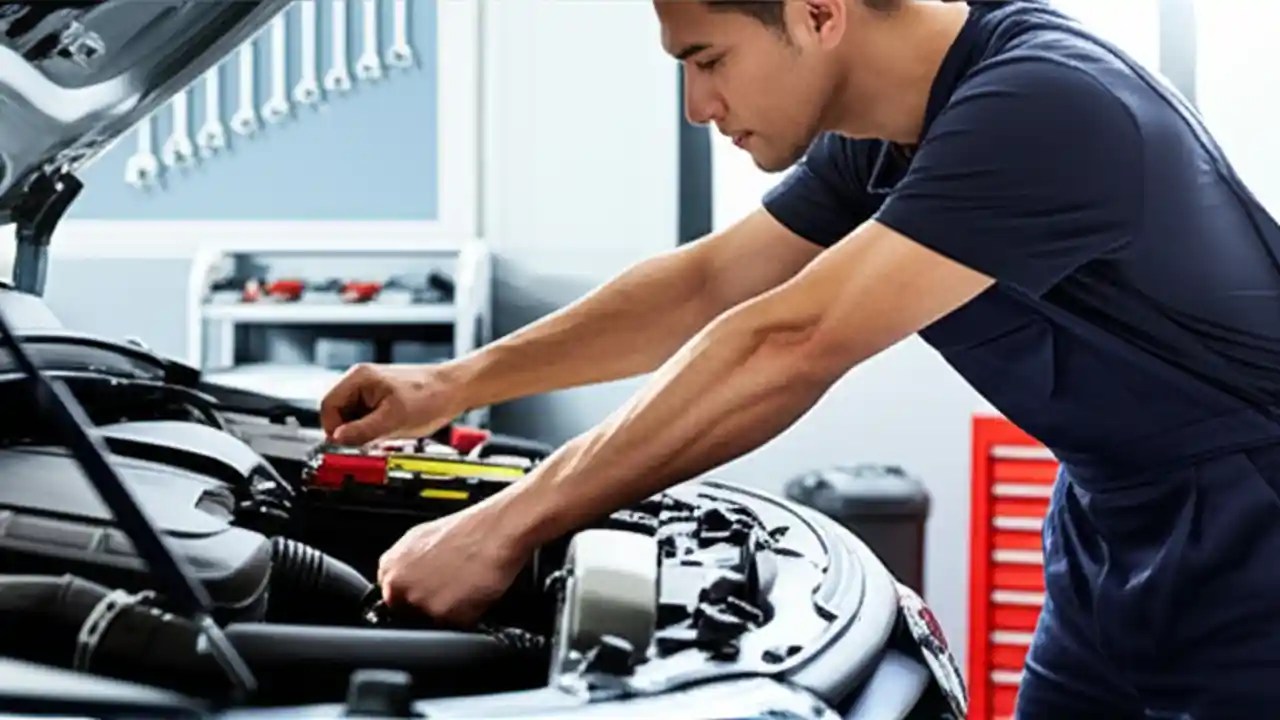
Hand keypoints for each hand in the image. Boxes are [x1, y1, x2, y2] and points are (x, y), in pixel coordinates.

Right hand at [320, 362, 464, 444]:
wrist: (455, 390)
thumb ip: (363, 430)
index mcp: (358, 378)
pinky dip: (373, 430)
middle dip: (350, 432)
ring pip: (352, 419)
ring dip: (363, 432)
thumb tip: (337, 440)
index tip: (345, 445)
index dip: (333, 429)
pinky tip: (389, 432)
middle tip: (367, 443)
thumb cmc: (430, 396)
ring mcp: (371, 391)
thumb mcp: (394, 418)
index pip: (328, 406)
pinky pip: (366, 419)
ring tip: (384, 435)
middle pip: (338, 414)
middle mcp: (361, 381)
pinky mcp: (381, 401)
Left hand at [377, 505, 533, 626]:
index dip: (413, 597)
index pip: (391, 598)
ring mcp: (420, 601)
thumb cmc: (471, 529)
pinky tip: (475, 592)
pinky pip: (455, 628)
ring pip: (432, 622)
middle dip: (429, 607)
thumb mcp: (424, 538)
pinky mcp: (444, 615)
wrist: (499, 529)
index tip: (427, 594)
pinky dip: (468, 616)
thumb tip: (405, 579)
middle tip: (452, 589)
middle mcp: (399, 584)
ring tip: (466, 586)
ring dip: (449, 612)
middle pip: (409, 613)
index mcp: (390, 565)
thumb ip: (406, 564)